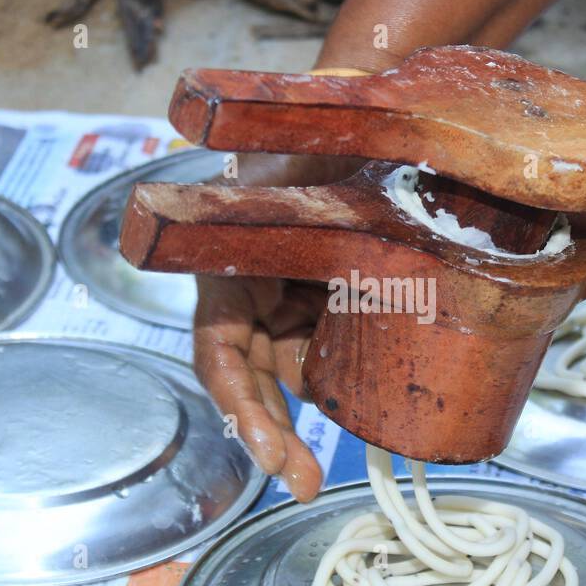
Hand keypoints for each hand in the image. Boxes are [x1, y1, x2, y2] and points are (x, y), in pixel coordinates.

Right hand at [192, 153, 360, 501]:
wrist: (355, 105)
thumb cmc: (317, 130)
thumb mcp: (302, 176)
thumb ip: (298, 217)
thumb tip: (310, 262)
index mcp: (227, 262)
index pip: (218, 348)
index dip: (239, 403)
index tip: (269, 450)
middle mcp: (250, 286)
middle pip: (252, 373)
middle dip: (272, 433)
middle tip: (302, 480)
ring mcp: (288, 295)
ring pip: (289, 368)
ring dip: (307, 416)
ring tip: (323, 463)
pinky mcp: (323, 298)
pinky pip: (327, 348)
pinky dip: (342, 378)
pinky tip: (367, 405)